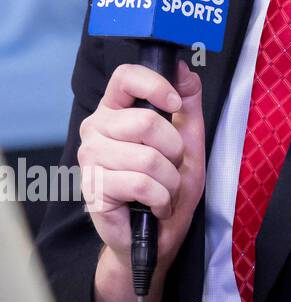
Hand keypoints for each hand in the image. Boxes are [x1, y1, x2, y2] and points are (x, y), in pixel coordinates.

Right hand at [79, 61, 206, 277]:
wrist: (158, 232)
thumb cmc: (170, 183)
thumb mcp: (190, 137)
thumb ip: (188, 101)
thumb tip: (183, 68)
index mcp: (117, 110)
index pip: (125, 76)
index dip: (154, 86)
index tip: (174, 104)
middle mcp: (96, 129)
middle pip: (146, 121)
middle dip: (175, 150)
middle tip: (172, 166)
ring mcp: (89, 159)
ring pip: (147, 157)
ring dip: (170, 179)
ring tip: (164, 189)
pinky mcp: (92, 188)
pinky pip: (140, 184)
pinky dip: (161, 198)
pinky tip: (155, 204)